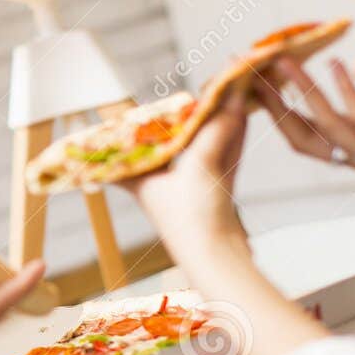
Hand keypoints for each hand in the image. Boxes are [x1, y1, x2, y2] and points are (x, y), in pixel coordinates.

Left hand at [126, 94, 249, 257]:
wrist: (219, 259)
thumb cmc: (192, 218)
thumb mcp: (199, 164)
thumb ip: (215, 129)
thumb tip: (232, 98)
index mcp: (141, 179)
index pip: (121, 153)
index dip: (117, 133)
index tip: (113, 115)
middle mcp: (162, 183)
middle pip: (170, 143)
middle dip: (184, 119)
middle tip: (191, 95)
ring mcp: (190, 190)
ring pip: (202, 148)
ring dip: (215, 124)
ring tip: (225, 96)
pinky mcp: (215, 196)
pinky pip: (223, 158)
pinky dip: (231, 138)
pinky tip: (241, 117)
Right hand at [254, 58, 354, 210]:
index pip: (307, 124)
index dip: (281, 102)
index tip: (262, 75)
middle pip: (297, 131)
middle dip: (271, 102)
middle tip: (249, 70)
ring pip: (320, 124)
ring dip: (299, 91)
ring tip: (282, 60)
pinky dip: (342, 90)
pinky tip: (335, 64)